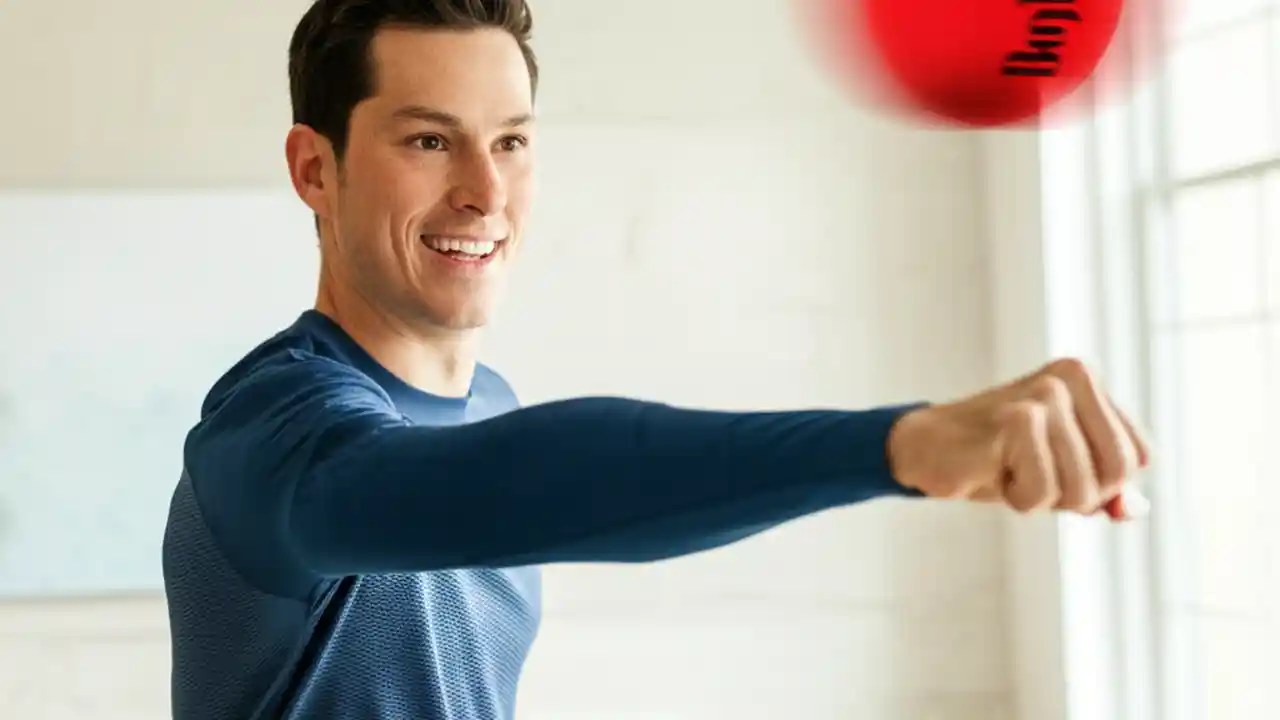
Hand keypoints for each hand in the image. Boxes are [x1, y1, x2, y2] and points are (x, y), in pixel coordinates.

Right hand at [887, 358, 1150, 519]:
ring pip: (1082, 488)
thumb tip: (1133, 511)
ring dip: (1042, 499)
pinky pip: (1044, 491)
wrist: (926, 450)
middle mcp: (1071, 376)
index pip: (1137, 457)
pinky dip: (1019, 498)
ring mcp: (1045, 394)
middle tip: (1031, 475)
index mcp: (1086, 378)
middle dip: (1076, 495)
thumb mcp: (1061, 474)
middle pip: (1117, 473)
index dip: (1101, 483)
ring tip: (1007, 471)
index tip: (1055, 468)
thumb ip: (1105, 490)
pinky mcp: (1018, 420)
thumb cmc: (994, 459)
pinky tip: (992, 472)